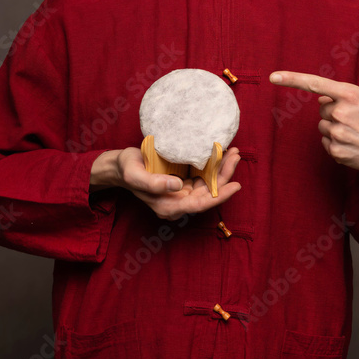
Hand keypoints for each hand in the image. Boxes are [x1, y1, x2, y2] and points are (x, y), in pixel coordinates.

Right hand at [112, 146, 241, 220]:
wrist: (123, 166)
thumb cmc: (127, 170)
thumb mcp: (135, 175)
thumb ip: (153, 184)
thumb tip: (178, 185)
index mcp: (168, 207)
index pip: (199, 205)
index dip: (219, 196)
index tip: (235, 185)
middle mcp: (179, 202)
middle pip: (209, 194)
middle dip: (225, 176)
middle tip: (236, 156)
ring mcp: (183, 193)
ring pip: (209, 185)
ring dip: (222, 169)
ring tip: (233, 152)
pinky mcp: (185, 183)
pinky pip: (204, 177)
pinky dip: (214, 166)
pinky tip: (222, 153)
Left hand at [269, 72, 358, 183]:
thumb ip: (348, 91)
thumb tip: (325, 97)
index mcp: (351, 95)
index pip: (316, 84)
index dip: (292, 79)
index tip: (273, 77)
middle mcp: (341, 113)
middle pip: (322, 108)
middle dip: (334, 111)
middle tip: (356, 119)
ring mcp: (337, 134)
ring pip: (322, 126)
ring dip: (335, 128)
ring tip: (357, 133)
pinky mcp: (336, 152)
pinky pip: (326, 142)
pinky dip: (337, 143)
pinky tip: (355, 144)